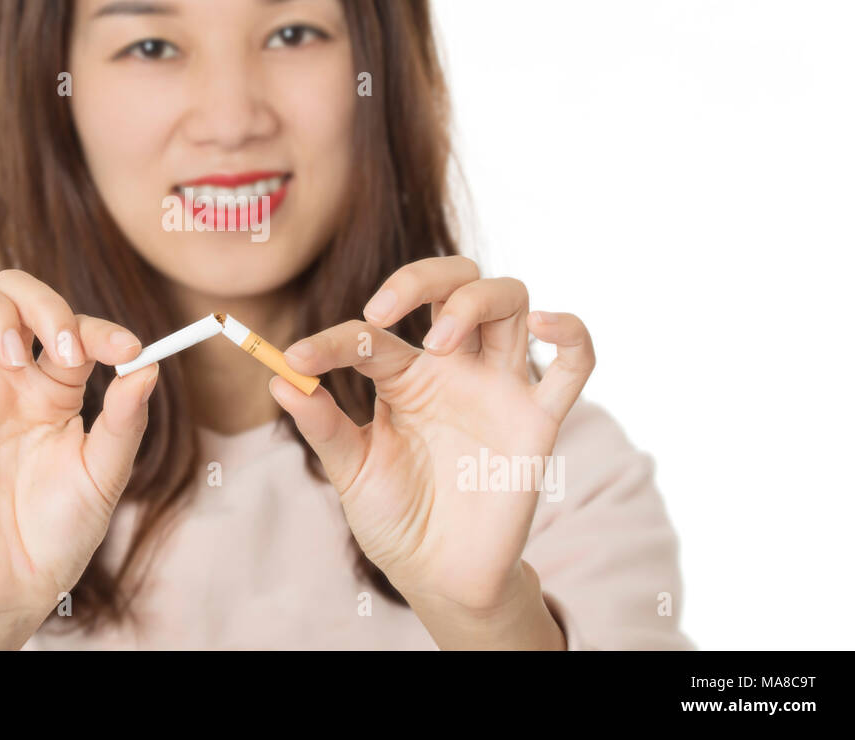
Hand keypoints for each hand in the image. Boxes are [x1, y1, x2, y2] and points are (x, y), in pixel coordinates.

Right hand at [0, 270, 157, 634]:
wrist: (13, 585)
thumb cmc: (61, 531)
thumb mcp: (105, 474)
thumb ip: (126, 420)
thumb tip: (149, 365)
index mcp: (54, 386)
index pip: (71, 328)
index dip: (99, 329)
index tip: (127, 351)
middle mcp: (6, 378)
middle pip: (10, 297)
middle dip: (41, 304)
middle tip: (64, 348)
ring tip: (14, 354)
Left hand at [271, 256, 594, 622]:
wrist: (441, 576)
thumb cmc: (396, 518)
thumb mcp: (351, 472)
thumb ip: (322, 426)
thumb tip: (280, 380)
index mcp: (404, 374)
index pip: (371, 332)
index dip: (331, 340)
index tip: (298, 358)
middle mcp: (454, 368)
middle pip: (455, 281)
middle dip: (420, 278)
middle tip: (380, 312)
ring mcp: (499, 387)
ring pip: (510, 300)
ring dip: (474, 300)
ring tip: (438, 341)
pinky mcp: (538, 419)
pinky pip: (575, 364)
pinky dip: (571, 331)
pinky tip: (545, 322)